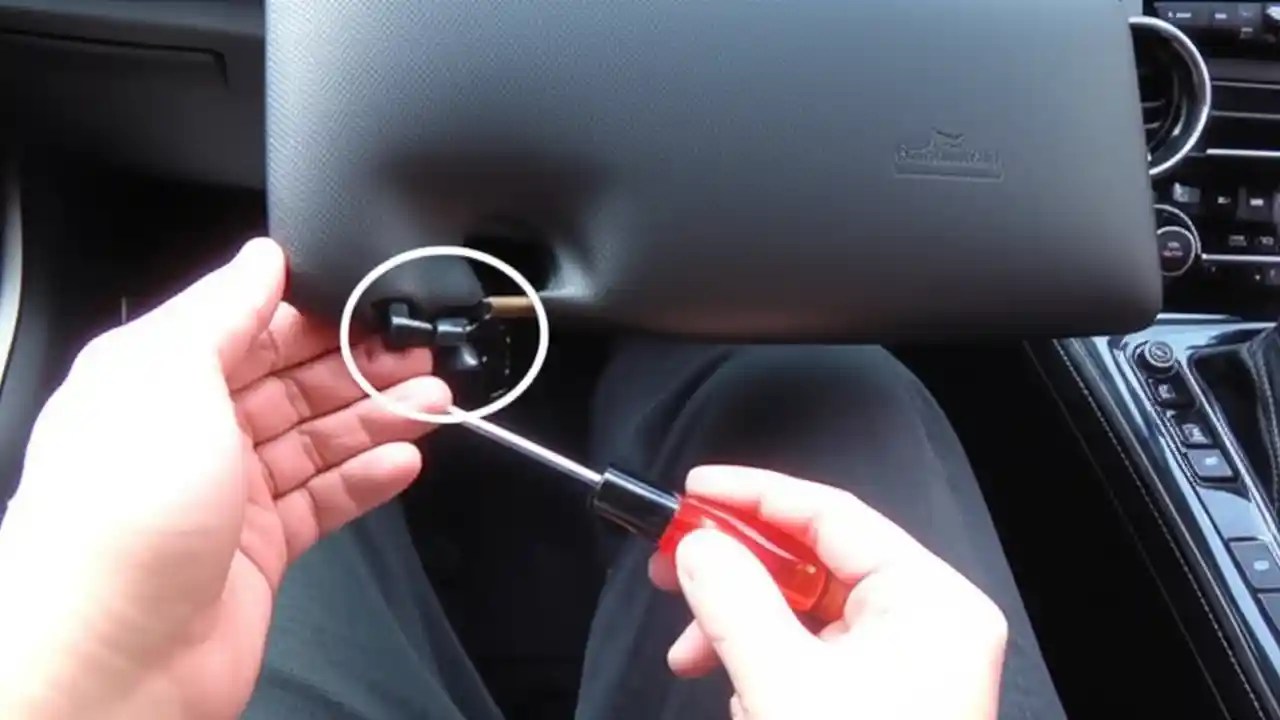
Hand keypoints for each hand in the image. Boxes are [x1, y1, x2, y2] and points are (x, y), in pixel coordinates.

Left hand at [0, 238, 449, 718]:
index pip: (247, 328)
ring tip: (435, 404)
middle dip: (358, 366)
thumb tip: (260, 258)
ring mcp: (225, 496)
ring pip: (316, 442)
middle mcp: (188, 435)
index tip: (372, 304)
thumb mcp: (167, 375)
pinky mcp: (257, 551)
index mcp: (155, 380)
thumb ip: (221, 310)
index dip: (313, 314)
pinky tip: (403, 462)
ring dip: (377, 419)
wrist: (115, 659)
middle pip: (291, 385)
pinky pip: (324, 501)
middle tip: (418, 357)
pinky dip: (367, 480)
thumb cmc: (121, 518)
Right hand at [651, 466, 1006, 719]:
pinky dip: (767, 667)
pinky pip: (814, 658)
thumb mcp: (782, 684)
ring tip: (692, 659)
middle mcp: (927, 624)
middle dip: (739, 571)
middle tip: (672, 567)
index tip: (691, 491)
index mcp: (930, 603)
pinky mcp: (882, 701)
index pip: (834, 515)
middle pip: (816, 563)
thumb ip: (734, 601)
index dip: (756, 496)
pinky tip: (741, 699)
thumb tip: (697, 546)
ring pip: (806, 614)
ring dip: (742, 628)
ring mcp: (907, 666)